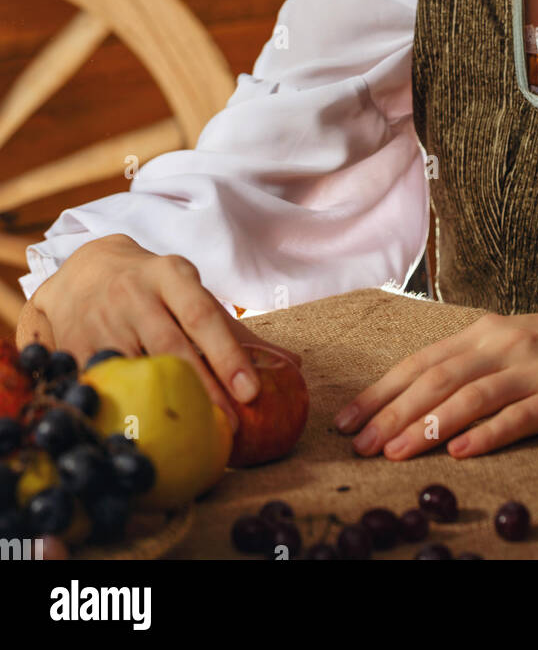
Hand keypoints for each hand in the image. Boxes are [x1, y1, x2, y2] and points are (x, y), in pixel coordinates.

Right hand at [23, 234, 301, 430]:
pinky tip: (140, 434)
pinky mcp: (74, 345)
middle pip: (171, 347)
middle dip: (203, 389)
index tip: (250, 391)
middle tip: (230, 426)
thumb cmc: (154, 289)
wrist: (85, 271)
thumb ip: (236, 331)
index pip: (204, 314)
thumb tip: (292, 364)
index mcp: (171, 275)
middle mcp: (135, 294)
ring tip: (189, 437)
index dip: (227, 354)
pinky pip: (100, 383)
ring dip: (160, 405)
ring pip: (136, 369)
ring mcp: (102, 319)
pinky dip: (120, 409)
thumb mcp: (191, 293)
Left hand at [334, 306, 537, 459]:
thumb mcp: (511, 344)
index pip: (421, 362)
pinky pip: (520, 417)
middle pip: (436, 379)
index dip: (380, 391)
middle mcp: (503, 345)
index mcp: (484, 333)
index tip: (346, 419)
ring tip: (394, 452)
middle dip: (392, 412)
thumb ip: (469, 364)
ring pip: (471, 397)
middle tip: (358, 445)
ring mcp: (534, 370)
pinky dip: (488, 434)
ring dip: (428, 426)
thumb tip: (415, 391)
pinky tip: (462, 452)